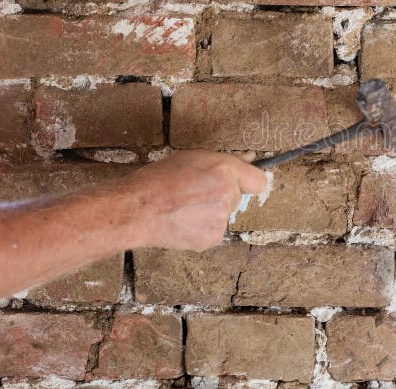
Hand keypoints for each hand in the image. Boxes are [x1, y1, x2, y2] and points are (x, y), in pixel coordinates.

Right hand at [124, 150, 267, 250]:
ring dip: (211, 211)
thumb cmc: (157, 180)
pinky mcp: (212, 238)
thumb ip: (224, 160)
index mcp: (225, 171)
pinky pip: (213, 230)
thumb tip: (248, 159)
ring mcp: (221, 219)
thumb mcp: (190, 158)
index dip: (248, 180)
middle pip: (237, 196)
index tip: (240, 181)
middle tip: (196, 192)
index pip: (259, 181)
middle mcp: (228, 195)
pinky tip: (182, 221)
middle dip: (222, 194)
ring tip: (184, 207)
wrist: (137, 210)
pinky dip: (201, 227)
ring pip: (224, 214)